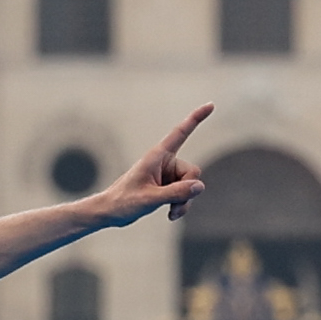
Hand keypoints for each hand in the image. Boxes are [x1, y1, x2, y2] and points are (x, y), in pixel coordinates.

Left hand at [93, 104, 210, 225]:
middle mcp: (165, 162)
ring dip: (184, 201)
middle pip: (193, 172)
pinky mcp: (167, 186)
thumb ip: (175, 193)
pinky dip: (181, 205)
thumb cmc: (122, 202)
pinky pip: (185, 193)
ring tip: (171, 213)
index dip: (196, 119)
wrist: (109, 213)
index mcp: (157, 156)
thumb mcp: (150, 198)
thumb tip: (200, 186)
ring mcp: (167, 175)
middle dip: (187, 191)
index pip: (181, 133)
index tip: (210, 105)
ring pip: (191, 185)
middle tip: (172, 206)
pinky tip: (171, 214)